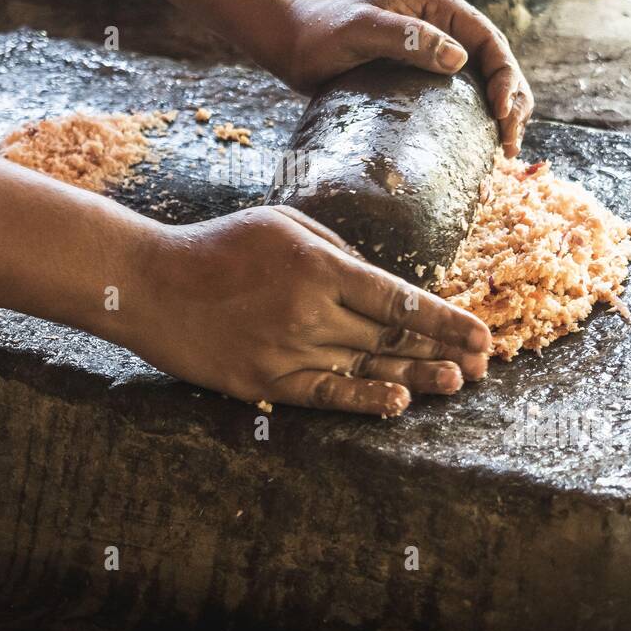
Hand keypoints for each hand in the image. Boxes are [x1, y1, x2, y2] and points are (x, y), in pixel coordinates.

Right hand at [120, 206, 491, 414]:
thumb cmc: (220, 247)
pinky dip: (364, 402)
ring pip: (366, 370)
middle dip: (440, 351)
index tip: (481, 335)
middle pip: (389, 338)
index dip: (446, 320)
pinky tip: (398, 404)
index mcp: (317, 266)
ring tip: (455, 384)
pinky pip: (325, 396)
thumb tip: (384, 288)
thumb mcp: (284, 225)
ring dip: (415, 378)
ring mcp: (286, 351)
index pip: (398, 299)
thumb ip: (338, 254)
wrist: (149, 284)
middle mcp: (309, 311)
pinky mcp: (263, 382)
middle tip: (482, 365)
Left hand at [268, 0, 533, 155]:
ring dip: (502, 113)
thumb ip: (407, 37)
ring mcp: (434, 51)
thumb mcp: (361, 29)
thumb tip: (459, 59)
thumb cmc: (321, 33)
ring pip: (484, 82)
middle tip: (511, 142)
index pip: (489, 40)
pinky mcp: (421, 75)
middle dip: (512, 101)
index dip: (505, 76)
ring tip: (507, 149)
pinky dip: (477, 119)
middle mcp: (443, 26)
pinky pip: (460, 96)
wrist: (292, 44)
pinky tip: (482, 146)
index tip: (502, 111)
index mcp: (438, 5)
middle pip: (495, 63)